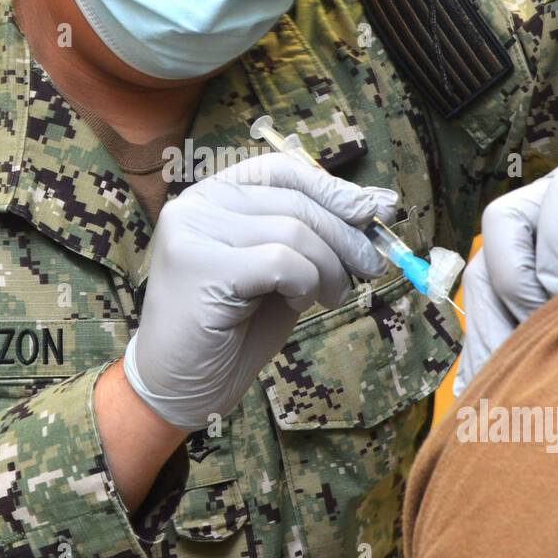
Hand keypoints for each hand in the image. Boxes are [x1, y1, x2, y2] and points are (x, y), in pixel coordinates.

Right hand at [123, 152, 398, 430]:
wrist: (179, 387)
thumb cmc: (230, 332)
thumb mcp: (280, 273)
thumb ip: (312, 237)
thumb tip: (374, 205)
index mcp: (211, 196)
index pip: (282, 170)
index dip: (334, 188)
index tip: (378, 210)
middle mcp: (195, 204)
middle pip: (294, 200)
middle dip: (347, 234)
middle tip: (371, 266)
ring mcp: (193, 232)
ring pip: (293, 231)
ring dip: (329, 268)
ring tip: (332, 296)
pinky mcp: (201, 266)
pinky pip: (281, 262)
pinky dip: (305, 284)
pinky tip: (298, 304)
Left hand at [455, 57, 557, 394]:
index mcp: (535, 259)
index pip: (485, 309)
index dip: (482, 360)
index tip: (486, 415)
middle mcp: (534, 228)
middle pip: (481, 281)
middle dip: (492, 338)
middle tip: (517, 389)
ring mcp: (557, 197)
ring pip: (498, 241)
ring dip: (516, 292)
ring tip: (550, 329)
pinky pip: (557, 204)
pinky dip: (554, 245)